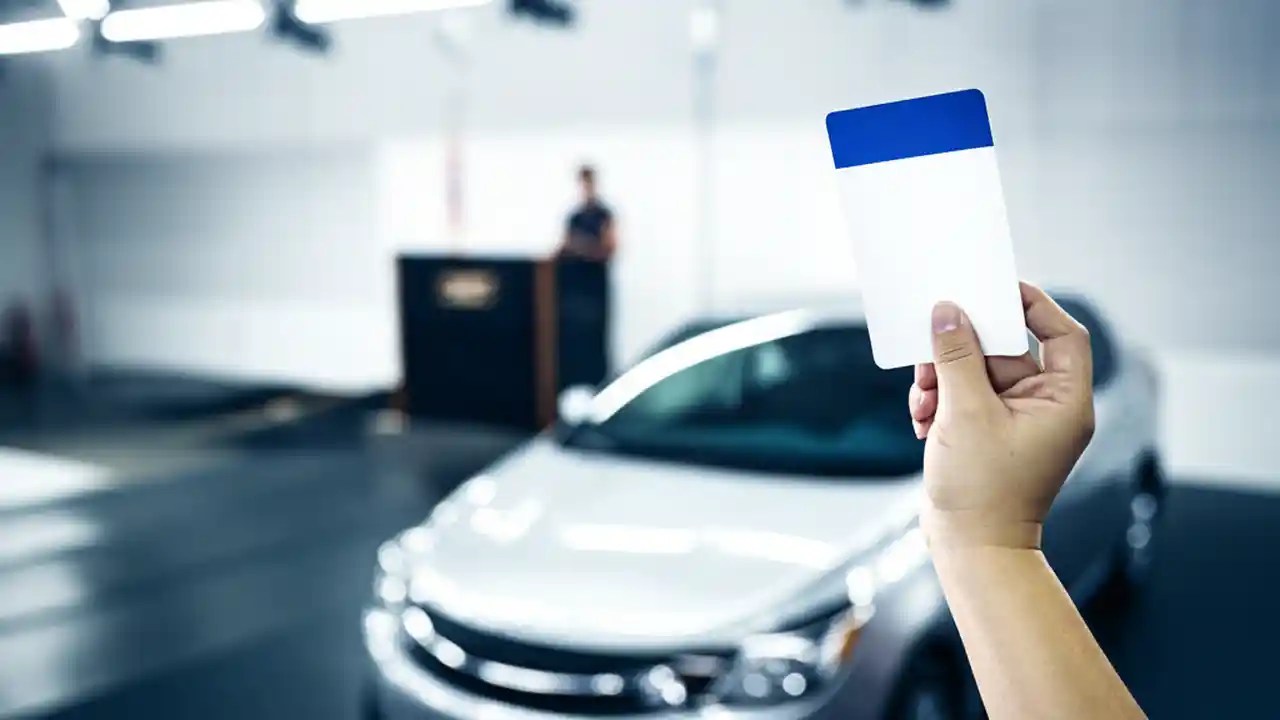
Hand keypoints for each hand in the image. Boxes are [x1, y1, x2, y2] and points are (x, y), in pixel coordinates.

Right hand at [908, 282, 1094, 549]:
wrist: (970, 549)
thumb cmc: (982, 489)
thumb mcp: (965, 413)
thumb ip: (956, 357)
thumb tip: (947, 311)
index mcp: (1063, 401)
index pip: (1062, 334)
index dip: (1033, 305)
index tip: (994, 288)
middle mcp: (1046, 407)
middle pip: (1006, 351)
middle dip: (962, 352)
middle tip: (931, 348)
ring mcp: (1016, 421)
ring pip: (977, 372)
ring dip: (943, 379)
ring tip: (923, 400)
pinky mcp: (989, 432)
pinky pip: (964, 396)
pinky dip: (940, 401)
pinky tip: (923, 421)